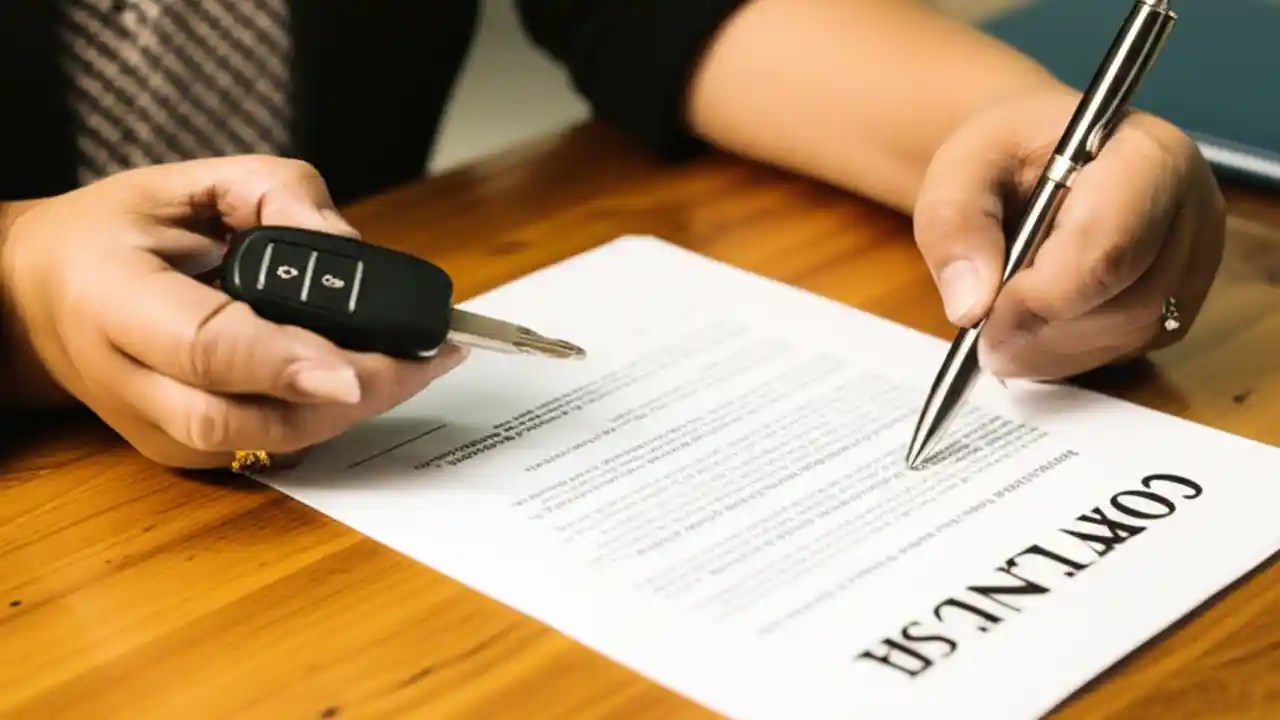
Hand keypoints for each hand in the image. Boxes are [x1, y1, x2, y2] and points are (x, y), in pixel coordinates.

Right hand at [0, 156, 467, 468]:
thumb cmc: (117, 234)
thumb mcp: (187, 182)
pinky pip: (270, 448)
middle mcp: (126, 380)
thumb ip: (272, 194)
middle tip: (424, 360)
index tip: (353, 368)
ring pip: (264, 444)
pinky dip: (330, 419)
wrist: (44, 296)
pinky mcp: (181, 454)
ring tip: (421, 365)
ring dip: (354, 411)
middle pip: (241, 416)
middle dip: (346, 394)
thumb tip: (347, 245)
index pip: (204, 346)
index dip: (282, 362)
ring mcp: (153, 430)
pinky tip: (378, 381)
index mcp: (112, 298)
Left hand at [912, 89, 1225, 379]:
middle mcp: (1190, 210)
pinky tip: (1029, 337)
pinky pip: (1127, 349)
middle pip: (1127, 299)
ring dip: (1052, 350)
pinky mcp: (1177, 305)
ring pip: (1129, 334)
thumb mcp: (962, 167)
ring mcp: (1191, 262)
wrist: (1033, 163)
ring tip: (997, 337)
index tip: (982, 318)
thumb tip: (968, 305)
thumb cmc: (1006, 156)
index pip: (1110, 244)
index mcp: (1147, 156)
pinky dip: (1068, 356)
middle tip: (981, 341)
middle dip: (1044, 330)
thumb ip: (955, 222)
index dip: (1043, 295)